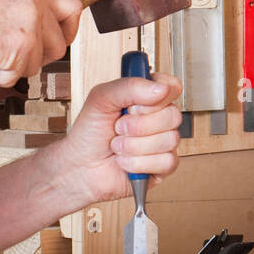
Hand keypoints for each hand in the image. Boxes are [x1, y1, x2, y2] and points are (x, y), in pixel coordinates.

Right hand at [0, 0, 82, 86]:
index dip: (68, 32)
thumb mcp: (0, 0)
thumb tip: (40, 36)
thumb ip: (24, 12)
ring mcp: (28, 27)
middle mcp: (34, 6)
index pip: (73, 9)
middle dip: (38, 60)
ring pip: (38, 66)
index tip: (55, 42)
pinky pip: (16, 77)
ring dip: (15, 69)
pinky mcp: (18, 49)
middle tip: (14, 58)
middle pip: (60, 46)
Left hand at [53, 71, 182, 205]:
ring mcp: (163, 143)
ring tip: (117, 146)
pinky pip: (166, 162)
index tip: (133, 105)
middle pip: (173, 115)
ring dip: (134, 146)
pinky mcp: (162, 167)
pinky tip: (125, 162)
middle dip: (138, 125)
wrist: (80, 167)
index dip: (156, 97)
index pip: (171, 87)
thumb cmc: (90, 132)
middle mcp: (159, 119)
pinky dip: (139, 163)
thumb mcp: (101, 99)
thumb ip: (128, 86)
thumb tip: (160, 88)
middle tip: (118, 128)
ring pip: (169, 140)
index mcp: (148, 98)